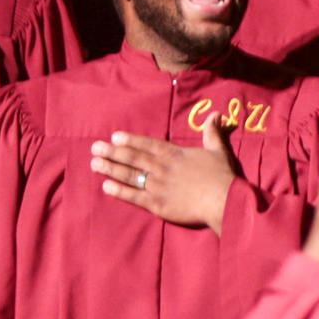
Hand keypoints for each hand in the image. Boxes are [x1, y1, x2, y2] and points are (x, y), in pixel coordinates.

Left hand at [91, 121, 238, 232]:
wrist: (223, 201)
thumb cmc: (222, 176)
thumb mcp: (218, 150)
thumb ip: (212, 133)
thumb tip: (215, 114)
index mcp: (174, 154)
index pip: (148, 144)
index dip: (130, 140)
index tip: (114, 136)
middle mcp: (161, 167)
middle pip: (132, 158)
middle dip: (112, 152)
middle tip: (95, 148)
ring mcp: (157, 185)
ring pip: (129, 174)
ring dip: (110, 168)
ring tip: (94, 163)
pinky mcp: (157, 204)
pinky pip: (134, 196)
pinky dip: (119, 191)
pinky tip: (106, 186)